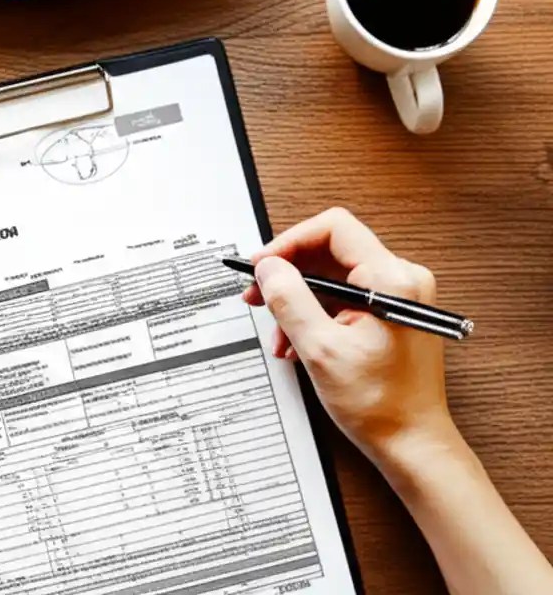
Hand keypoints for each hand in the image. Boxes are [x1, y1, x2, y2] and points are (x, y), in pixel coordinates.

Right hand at [243, 208, 456, 467]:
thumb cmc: (380, 404)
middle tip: (257, 294)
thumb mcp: (320, 348)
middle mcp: (402, 280)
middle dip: (288, 275)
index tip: (263, 265)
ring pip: (333, 278)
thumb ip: (289, 300)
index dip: (290, 242)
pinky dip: (315, 315)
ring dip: (298, 301)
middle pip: (330, 252)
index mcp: (392, 280)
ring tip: (279, 333)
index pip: (334, 229)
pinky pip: (344, 298)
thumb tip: (268, 267)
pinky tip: (298, 342)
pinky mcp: (392, 313)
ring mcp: (399, 296)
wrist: (411, 441)